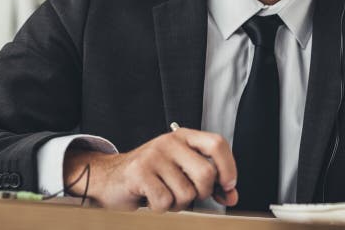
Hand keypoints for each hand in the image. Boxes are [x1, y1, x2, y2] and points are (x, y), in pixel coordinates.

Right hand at [63, 128, 237, 211]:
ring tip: (164, 194)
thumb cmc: (153, 176)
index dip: (228, 167)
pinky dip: (161, 208)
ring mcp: (154, 156)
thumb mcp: (183, 172)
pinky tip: (151, 198)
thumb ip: (209, 181)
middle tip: (187, 193)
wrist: (112, 178)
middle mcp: (170, 142)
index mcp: (183, 137)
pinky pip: (165, 201)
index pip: (217, 143)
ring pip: (186, 193)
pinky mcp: (140, 172)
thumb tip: (232, 195)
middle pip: (206, 173)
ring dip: (178, 204)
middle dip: (201, 193)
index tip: (227, 185)